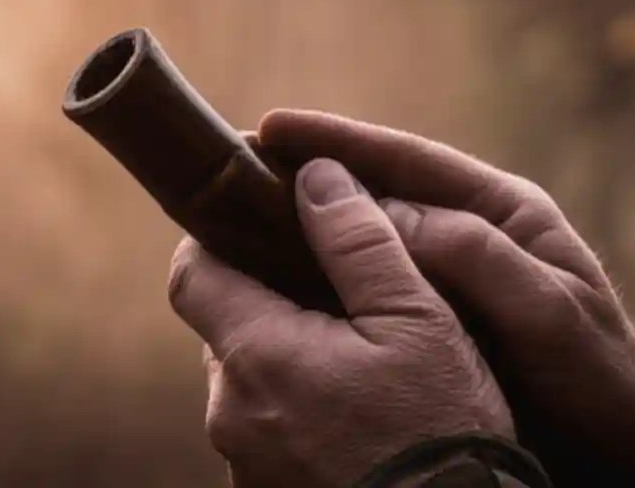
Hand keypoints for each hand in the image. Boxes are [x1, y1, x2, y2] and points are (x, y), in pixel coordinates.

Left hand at [168, 158, 512, 487]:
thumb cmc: (442, 433)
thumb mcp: (417, 319)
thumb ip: (359, 240)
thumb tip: (317, 174)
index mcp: (258, 354)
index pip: (191, 273)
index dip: (215, 241)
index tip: (256, 226)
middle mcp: (231, 413)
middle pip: (225, 329)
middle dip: (268, 305)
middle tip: (333, 298)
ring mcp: (244, 463)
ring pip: (248, 386)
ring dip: (286, 364)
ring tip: (355, 364)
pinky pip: (267, 434)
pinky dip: (297, 414)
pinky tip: (355, 417)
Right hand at [258, 110, 634, 480]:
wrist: (625, 446)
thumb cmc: (598, 376)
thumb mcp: (547, 312)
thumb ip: (476, 257)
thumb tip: (384, 212)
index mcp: (502, 211)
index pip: (408, 159)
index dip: (339, 141)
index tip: (273, 129)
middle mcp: (468, 234)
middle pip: (376, 192)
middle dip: (310, 176)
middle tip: (238, 167)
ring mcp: (447, 279)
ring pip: (365, 242)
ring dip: (309, 229)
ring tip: (240, 222)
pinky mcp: (433, 323)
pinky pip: (368, 290)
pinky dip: (325, 282)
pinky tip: (282, 289)